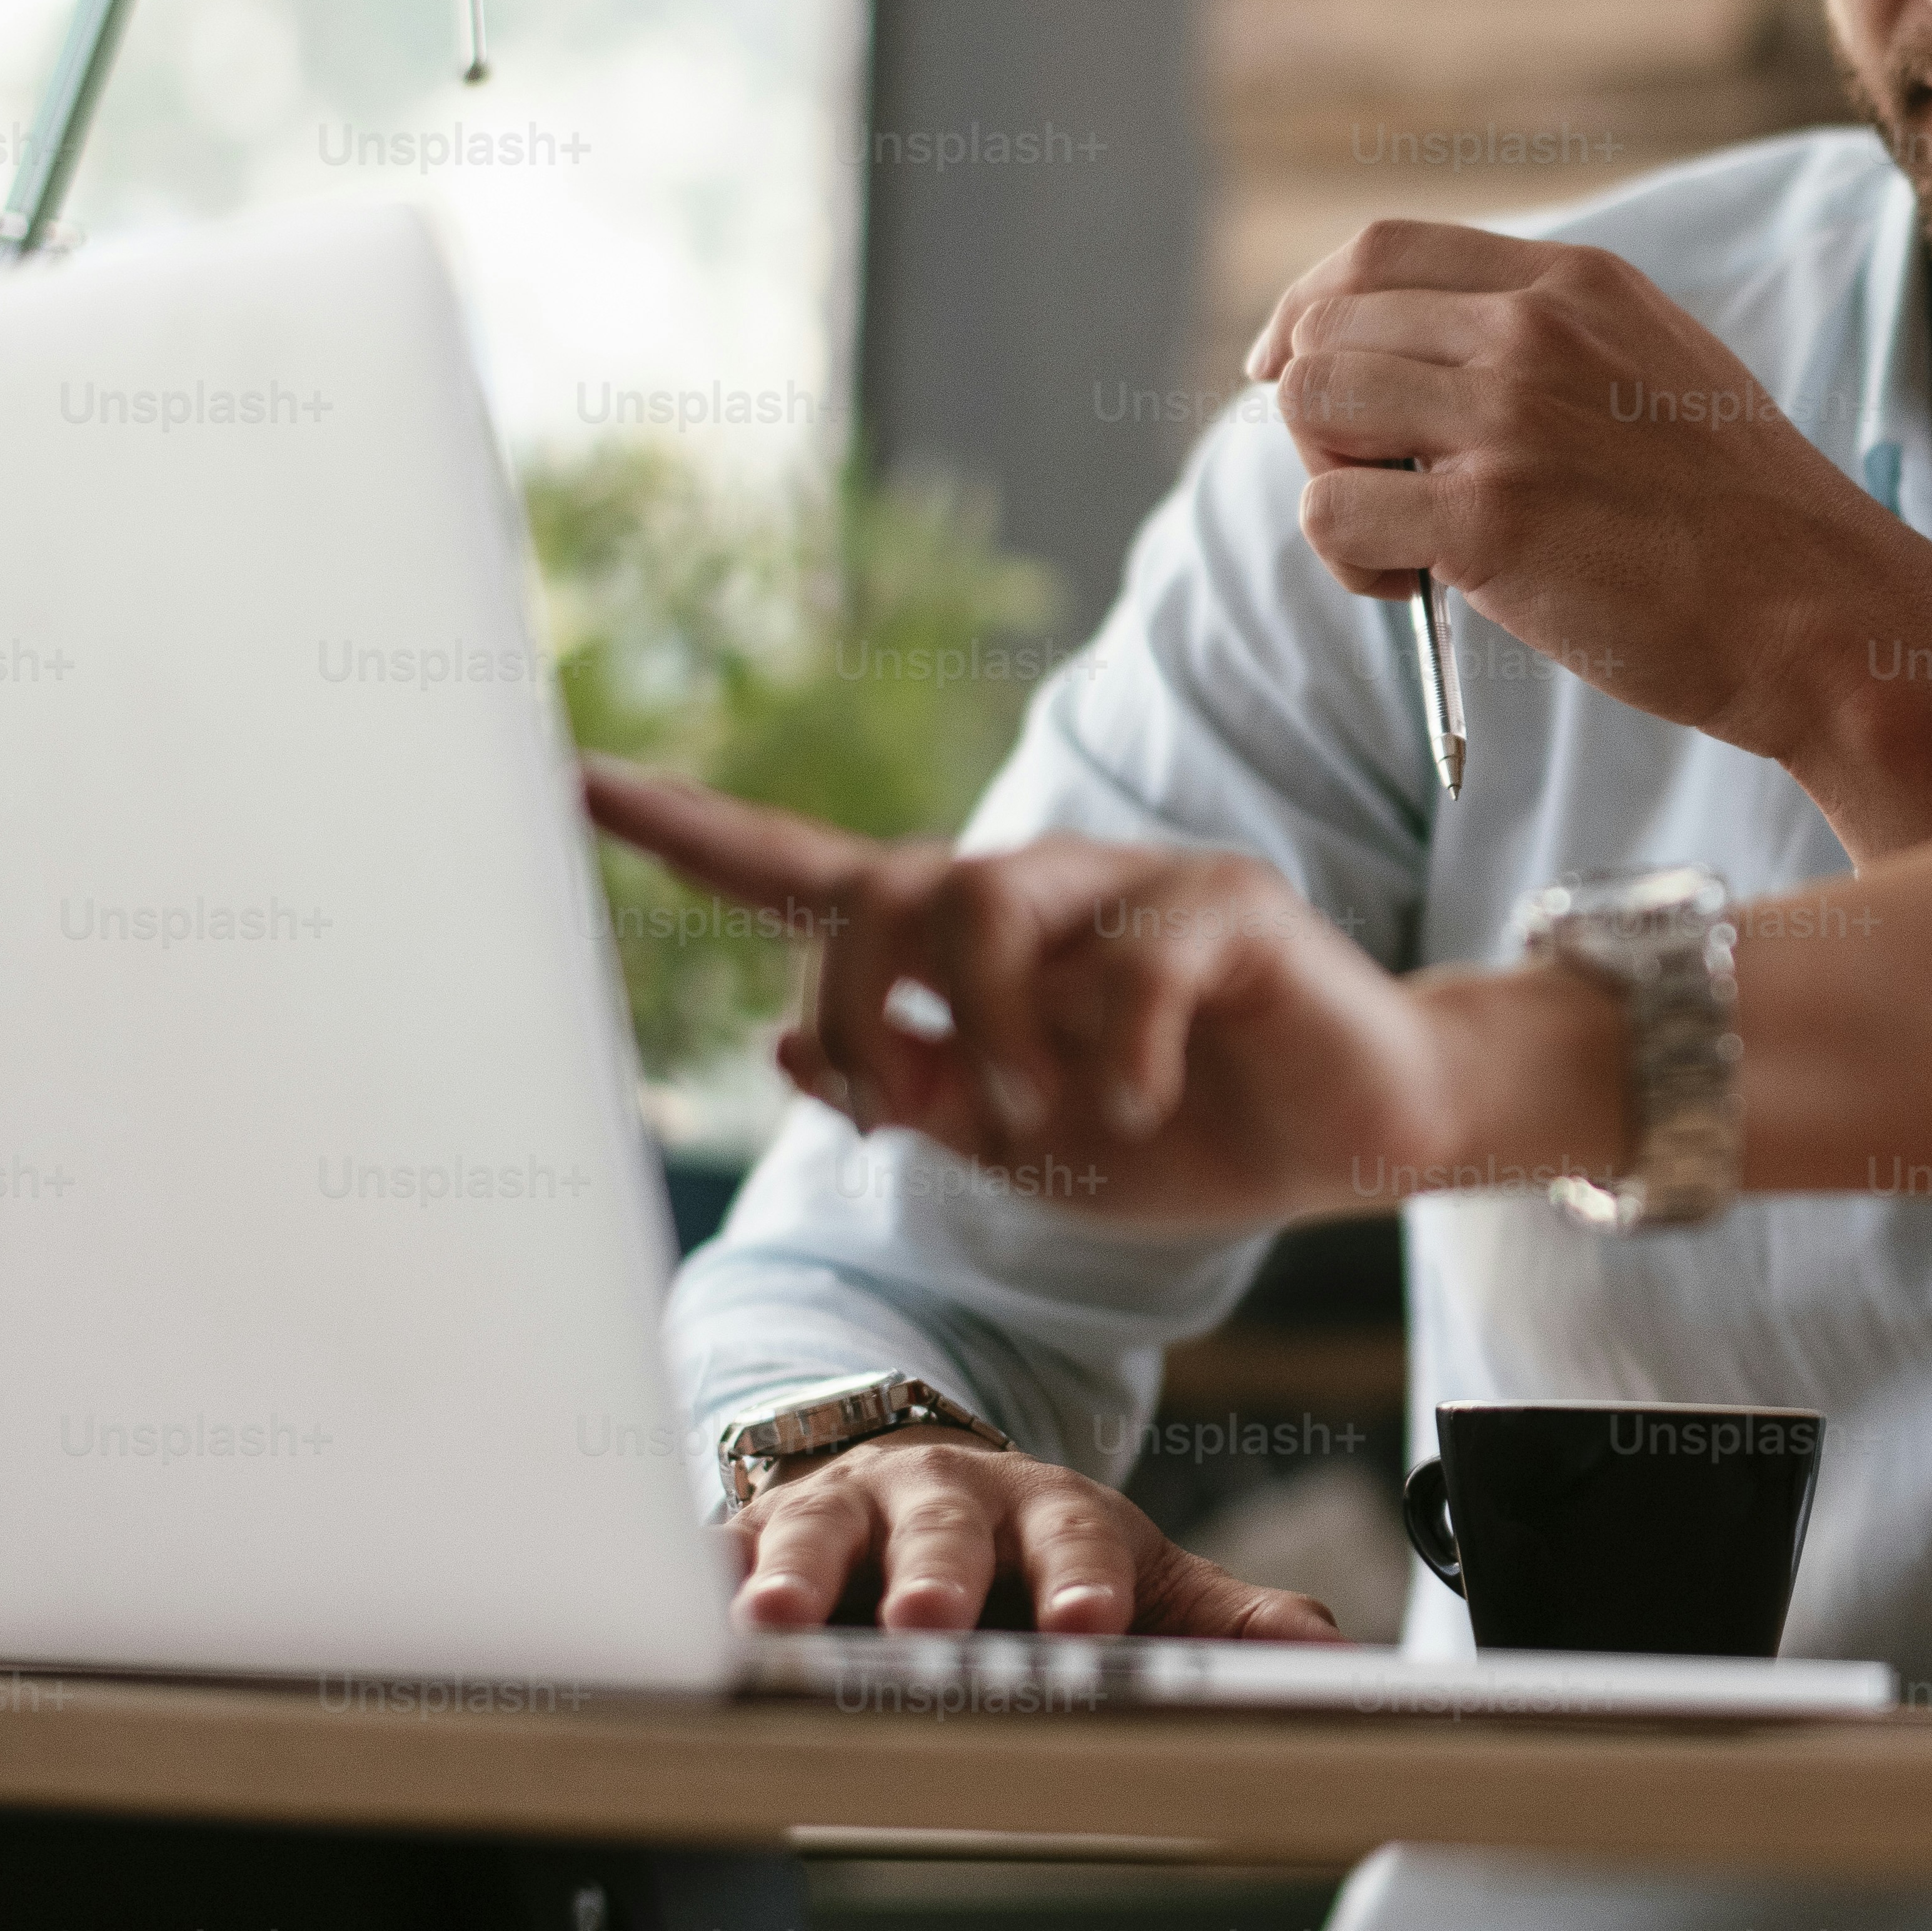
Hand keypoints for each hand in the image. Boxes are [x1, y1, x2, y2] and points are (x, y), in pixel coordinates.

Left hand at [581, 762, 1472, 1225]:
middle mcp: (1041, 887)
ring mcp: (1136, 882)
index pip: (808, 872)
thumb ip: (923, 1101)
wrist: (1357, 1133)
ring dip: (987, 1037)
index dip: (690, 831)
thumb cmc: (1187, 1132)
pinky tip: (1144, 1106)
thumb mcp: (1030, 1149)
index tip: (574, 781)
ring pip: (987, 900)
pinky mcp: (1230, 905)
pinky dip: (1117, 1059)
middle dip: (857, 1009)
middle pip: (884, 887)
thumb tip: (798, 1065)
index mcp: (974, 944)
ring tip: (1041, 1118)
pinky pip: (1130, 965)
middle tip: (901, 1120)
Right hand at [730, 1431, 1340, 1640]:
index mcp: (1048, 1510)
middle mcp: (944, 1499)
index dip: (1082, 1580)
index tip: (1088, 1625)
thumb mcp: (1137, 1578)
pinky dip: (696, 1577)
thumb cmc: (1037, 1552)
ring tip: (778, 1624)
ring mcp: (844, 1511)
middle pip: (944, 1528)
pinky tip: (678, 1606)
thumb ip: (1227, 1619)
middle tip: (931, 1622)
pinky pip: (718, 1550)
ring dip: (799, 1575)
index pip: (1077, 1538)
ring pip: (819, 1532)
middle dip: (937, 1573)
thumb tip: (1334, 1654)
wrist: (920, 1479)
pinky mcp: (754, 1534)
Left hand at [1244, 220, 1931, 851]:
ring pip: (1309, 402)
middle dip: (1315, 409)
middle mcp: (1533, 327)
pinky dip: (1344, 560)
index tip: (1288, 368)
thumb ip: (1552, 343)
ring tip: (1394, 540)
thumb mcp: (1659, 366)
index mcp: (1575, 281)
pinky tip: (1408, 588)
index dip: (1309, 309)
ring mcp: (1510, 417)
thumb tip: (1426, 363)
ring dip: (1323, 476)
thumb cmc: (1741, 517)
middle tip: (1368, 485)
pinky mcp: (1489, 518)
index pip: (1380, 250)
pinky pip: (1329, 512)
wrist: (1823, 611)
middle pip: (1327, 323)